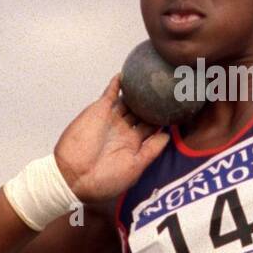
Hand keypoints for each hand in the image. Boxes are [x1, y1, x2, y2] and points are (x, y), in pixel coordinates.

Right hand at [53, 73, 169, 202]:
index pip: (153, 128)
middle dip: (155, 102)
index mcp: (134, 145)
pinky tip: (128, 73)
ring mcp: (112, 119)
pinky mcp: (100, 110)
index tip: (178, 108)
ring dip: (139, 91)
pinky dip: (117, 83)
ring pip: (129, 101)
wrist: (74, 176)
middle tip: (170, 88)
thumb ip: (152, 150)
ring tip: (154, 78)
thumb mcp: (135, 167)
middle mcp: (124, 130)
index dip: (164, 118)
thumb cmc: (104, 179)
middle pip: (143, 112)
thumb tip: (168, 135)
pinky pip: (110, 93)